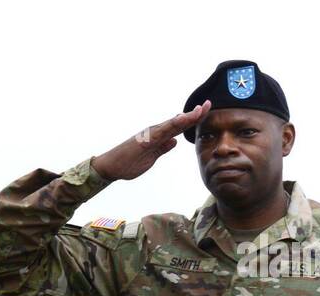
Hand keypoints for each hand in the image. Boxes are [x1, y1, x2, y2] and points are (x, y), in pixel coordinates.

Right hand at [91, 100, 210, 181]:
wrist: (110, 167)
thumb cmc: (127, 164)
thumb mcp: (151, 158)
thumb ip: (162, 149)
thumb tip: (174, 142)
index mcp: (159, 137)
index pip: (179, 127)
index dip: (193, 120)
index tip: (205, 112)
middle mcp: (156, 132)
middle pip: (180, 122)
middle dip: (195, 114)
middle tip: (210, 104)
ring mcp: (151, 134)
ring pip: (174, 123)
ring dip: (188, 116)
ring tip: (202, 109)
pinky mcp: (146, 139)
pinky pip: (164, 130)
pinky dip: (175, 123)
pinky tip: (185, 118)